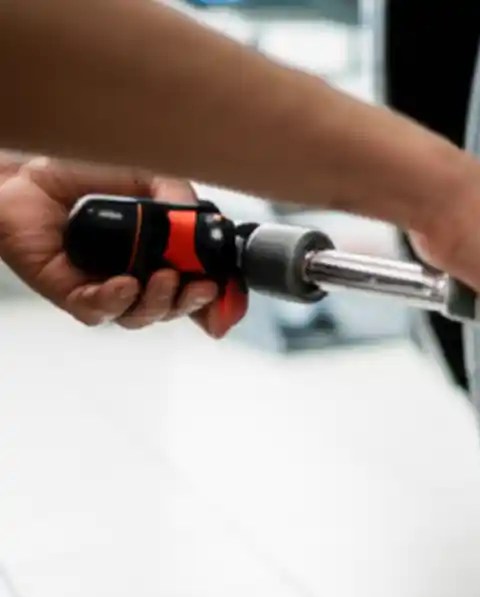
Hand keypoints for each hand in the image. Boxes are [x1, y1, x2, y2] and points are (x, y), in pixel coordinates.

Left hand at [0, 156, 227, 335]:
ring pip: (140, 316)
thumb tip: (203, 222)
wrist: (28, 173)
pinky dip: (116, 301)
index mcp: (159, 253)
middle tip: (201, 287)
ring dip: (160, 304)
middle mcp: (135, 274)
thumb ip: (178, 196)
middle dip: (193, 304)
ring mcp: (103, 287)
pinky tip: (125, 283)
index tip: (228, 292)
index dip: (219, 298)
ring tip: (165, 278)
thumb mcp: (147, 177)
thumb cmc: (82, 173)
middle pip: (174, 308)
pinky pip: (98, 311)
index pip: (196, 285)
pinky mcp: (70, 293)